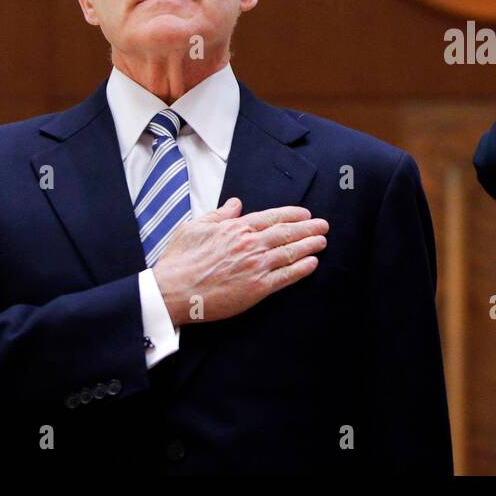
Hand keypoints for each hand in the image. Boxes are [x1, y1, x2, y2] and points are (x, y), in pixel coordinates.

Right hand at [151, 198, 327, 326]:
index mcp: (236, 228)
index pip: (272, 217)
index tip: (305, 213)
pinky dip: (302, 268)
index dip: (292, 214)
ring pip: (290, 252)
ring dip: (310, 245)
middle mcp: (250, 244)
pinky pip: (286, 277)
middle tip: (323, 225)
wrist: (172, 291)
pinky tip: (313, 263)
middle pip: (287, 233)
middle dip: (308, 227)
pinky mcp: (257, 288)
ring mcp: (256, 266)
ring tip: (322, 240)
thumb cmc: (179, 261)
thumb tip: (235, 204)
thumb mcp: (195, 227)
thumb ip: (218, 215)